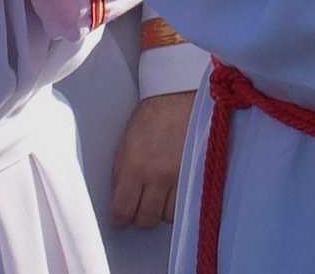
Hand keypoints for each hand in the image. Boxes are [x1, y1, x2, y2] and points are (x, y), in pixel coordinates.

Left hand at [109, 91, 191, 228]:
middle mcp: (156, 175)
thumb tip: (119, 198)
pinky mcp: (195, 173)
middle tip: (139, 207)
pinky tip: (174, 193)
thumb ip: (122, 173)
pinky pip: (185, 204)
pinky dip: (178, 203)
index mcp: (133, 166)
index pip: (122, 211)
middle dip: (139, 216)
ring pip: (166, 216)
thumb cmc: (151, 115)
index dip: (119, 218)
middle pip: (145, 219)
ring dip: (161, 211)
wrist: (179, 95)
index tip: (120, 216)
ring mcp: (178, 176)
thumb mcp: (126, 142)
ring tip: (159, 198)